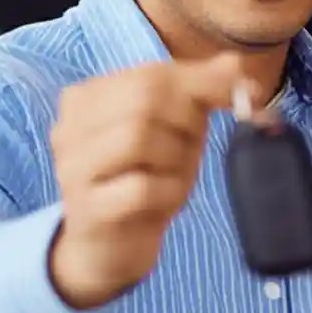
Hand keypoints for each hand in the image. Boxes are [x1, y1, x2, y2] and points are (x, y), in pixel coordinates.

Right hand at [47, 54, 242, 308]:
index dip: (203, 84)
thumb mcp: (177, 128)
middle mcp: (70, 126)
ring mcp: (71, 168)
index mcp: (87, 96)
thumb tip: (237, 64)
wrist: (112, 247)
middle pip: (144, 99)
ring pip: (138, 136)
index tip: (241, 96)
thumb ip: (203, 90)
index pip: (152, 74)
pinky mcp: (85, 210)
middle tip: (191, 148)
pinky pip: (140, 188)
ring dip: (176, 158)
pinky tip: (165, 201)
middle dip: (186, 122)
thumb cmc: (144, 177)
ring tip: (175, 175)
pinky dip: (168, 192)